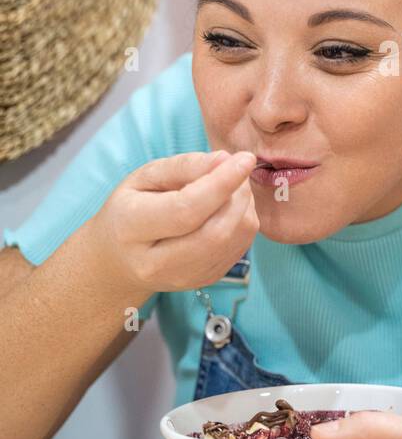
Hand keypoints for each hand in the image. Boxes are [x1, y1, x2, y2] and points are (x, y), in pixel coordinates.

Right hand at [90, 150, 259, 298]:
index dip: (221, 183)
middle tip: (240, 168)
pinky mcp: (205, 280)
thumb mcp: (146, 176)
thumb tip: (225, 160)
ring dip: (245, 207)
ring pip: (233, 241)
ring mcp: (183, 278)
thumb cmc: (132, 208)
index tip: (245, 158)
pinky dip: (243, 222)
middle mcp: (157, 263)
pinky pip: (239, 249)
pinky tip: (230, 207)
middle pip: (216, 232)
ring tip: (234, 186)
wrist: (119, 258)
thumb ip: (184, 166)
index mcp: (132, 228)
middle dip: (238, 195)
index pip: (186, 209)